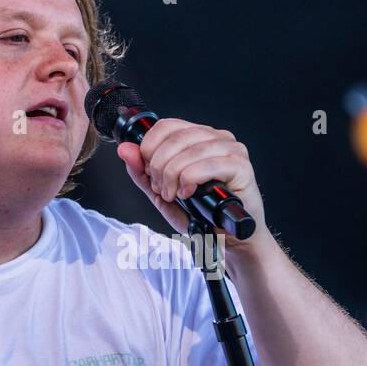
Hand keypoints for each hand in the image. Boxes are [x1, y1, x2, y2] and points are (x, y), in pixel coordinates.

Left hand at [115, 119, 266, 246]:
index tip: (149, 173)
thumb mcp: (163, 194)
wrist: (228, 240)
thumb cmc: (202, 215)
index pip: (166, 125)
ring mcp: (231, 149)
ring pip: (190, 151)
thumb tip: (125, 149)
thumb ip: (142, 173)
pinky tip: (189, 194)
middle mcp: (216, 137)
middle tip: (162, 190)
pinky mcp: (241, 166)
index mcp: (197, 137)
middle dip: (159, 167)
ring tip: (174, 195)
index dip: (149, 148)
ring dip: (173, 176)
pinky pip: (208, 164)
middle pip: (175, 138)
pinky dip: (191, 180)